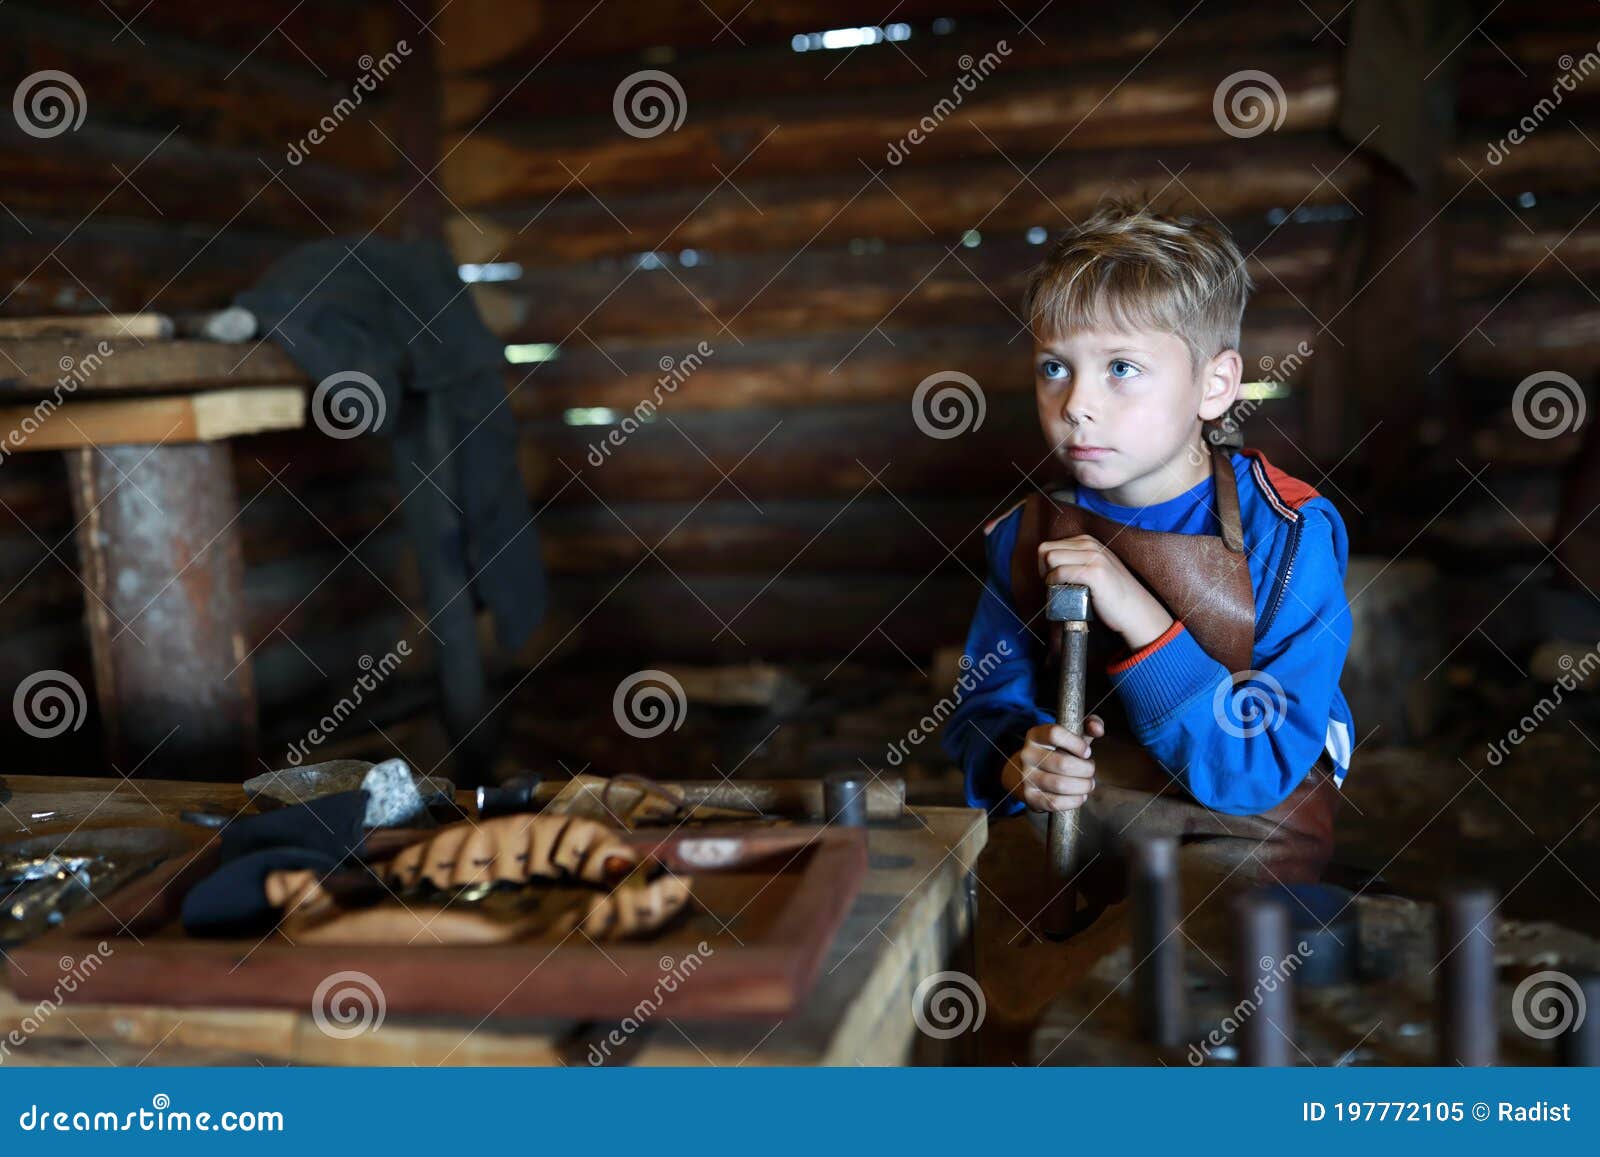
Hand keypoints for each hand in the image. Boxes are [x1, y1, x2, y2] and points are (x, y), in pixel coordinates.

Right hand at [1001, 715, 1106, 811]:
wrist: (1023, 774)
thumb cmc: (1054, 753)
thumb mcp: (1068, 736)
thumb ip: (1087, 727)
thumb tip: (1098, 728)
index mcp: (1035, 735)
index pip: (1055, 733)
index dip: (1076, 743)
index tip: (1086, 752)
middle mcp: (1027, 755)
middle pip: (1063, 763)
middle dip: (1086, 770)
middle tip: (1090, 771)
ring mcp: (1026, 777)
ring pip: (1061, 785)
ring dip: (1083, 786)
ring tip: (1088, 784)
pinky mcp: (1030, 797)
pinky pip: (1055, 803)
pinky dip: (1074, 801)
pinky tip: (1080, 795)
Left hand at [1038, 534, 1173, 649]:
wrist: (1135, 610)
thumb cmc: (1111, 594)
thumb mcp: (1094, 568)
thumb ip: (1075, 560)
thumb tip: (1046, 564)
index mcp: (1088, 541)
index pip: (1049, 546)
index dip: (1045, 565)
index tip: (1054, 580)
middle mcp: (1090, 544)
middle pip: (1045, 550)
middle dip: (1043, 569)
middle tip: (1054, 586)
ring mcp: (1093, 557)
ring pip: (1050, 558)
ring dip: (1048, 577)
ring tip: (1061, 590)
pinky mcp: (1094, 572)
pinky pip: (1060, 573)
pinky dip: (1055, 585)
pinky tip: (1064, 594)